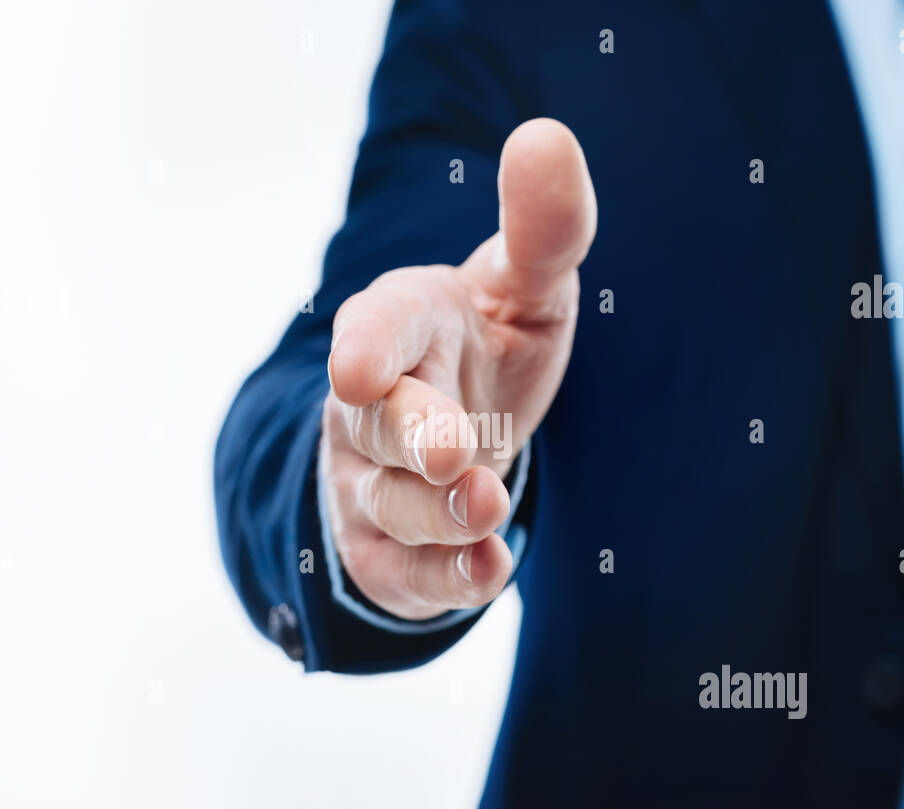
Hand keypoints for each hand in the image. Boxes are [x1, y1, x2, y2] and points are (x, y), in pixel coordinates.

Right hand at [320, 118, 596, 619]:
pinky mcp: (389, 549)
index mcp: (405, 325)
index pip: (378, 325)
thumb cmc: (488, 346)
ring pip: (391, 504)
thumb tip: (546, 136)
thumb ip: (541, 229)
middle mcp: (374, 406)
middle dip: (413, 436)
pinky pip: (405, 572)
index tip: (358, 368)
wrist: (455, 431)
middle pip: (379, 424)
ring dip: (438, 514)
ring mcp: (373, 481)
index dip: (368, 344)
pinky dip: (445, 577)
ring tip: (489, 510)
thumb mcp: (525, 286)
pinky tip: (491, 567)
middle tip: (452, 450)